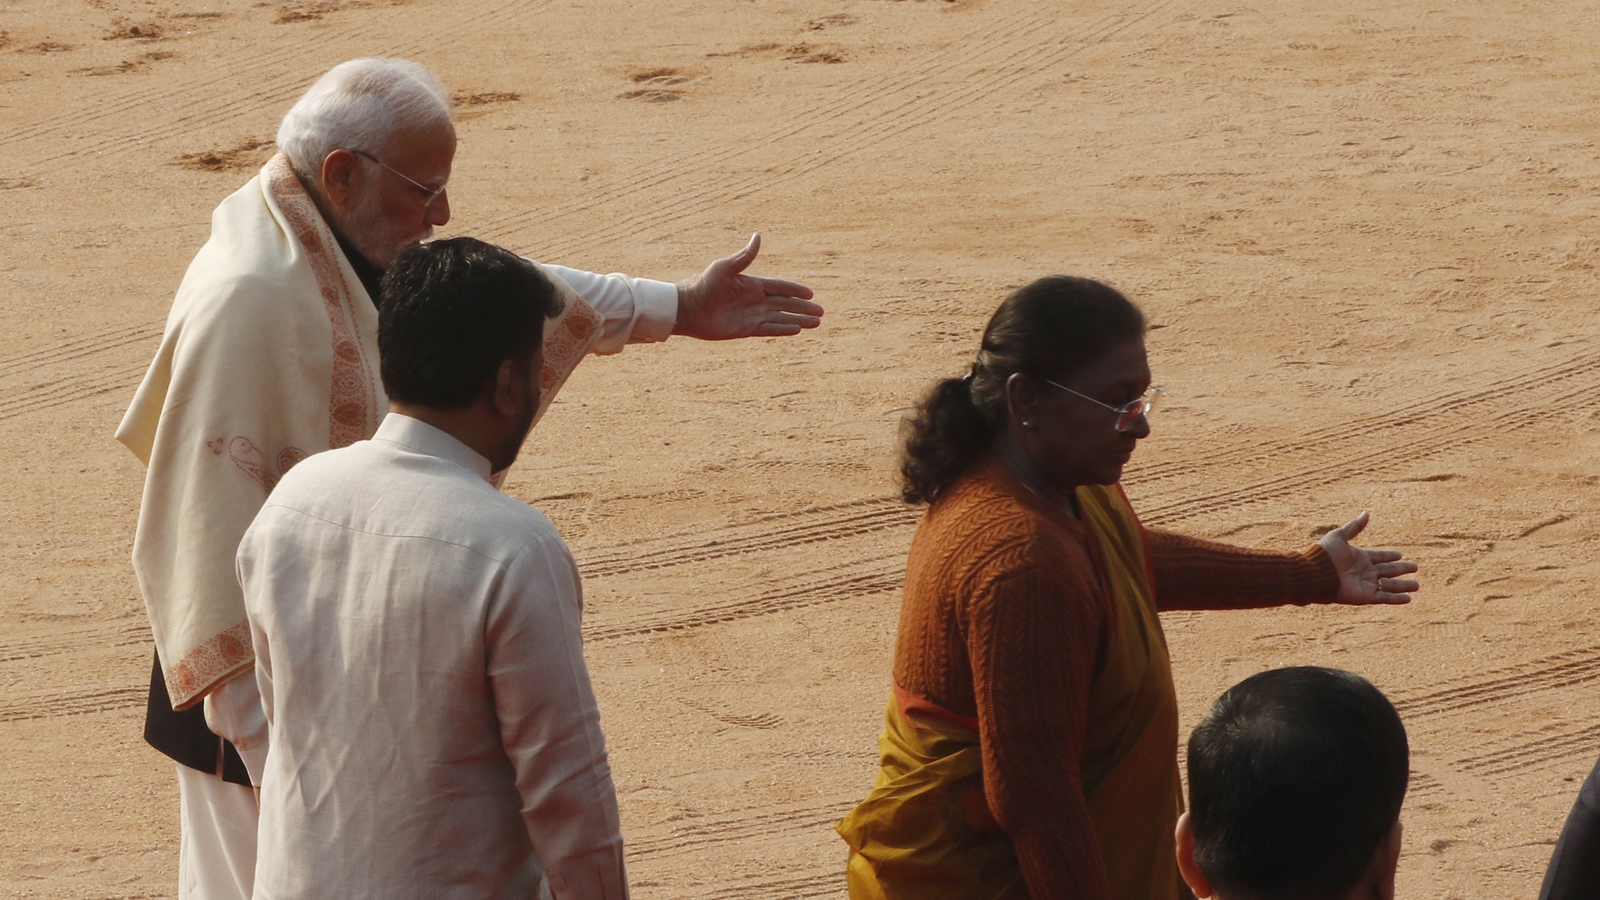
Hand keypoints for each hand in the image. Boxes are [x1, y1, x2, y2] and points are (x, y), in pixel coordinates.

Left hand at [673, 234, 822, 338]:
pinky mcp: (745, 330)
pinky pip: (769, 330)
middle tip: (821, 312)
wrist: (688, 309)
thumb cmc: (704, 285)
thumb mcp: (725, 268)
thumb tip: (758, 236)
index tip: (811, 294)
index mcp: (753, 284)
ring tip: (816, 323)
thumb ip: (744, 256)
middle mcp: (755, 300)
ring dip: (798, 320)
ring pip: (781, 318)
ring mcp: (752, 316)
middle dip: (803, 308)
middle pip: (785, 304)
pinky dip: (783, 330)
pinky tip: (797, 330)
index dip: (796, 290)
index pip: (780, 287)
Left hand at [1318, 512, 1418, 604]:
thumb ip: (1355, 527)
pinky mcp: (1366, 596)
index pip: (1380, 556)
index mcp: (1360, 557)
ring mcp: (1366, 584)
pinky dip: (1397, 598)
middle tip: (1415, 567)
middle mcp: (1365, 571)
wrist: (1316, 574)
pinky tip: (1408, 598)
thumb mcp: (1340, 536)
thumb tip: (1366, 513)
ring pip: (1390, 585)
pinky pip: (1385, 598)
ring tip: (1417, 585)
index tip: (1400, 555)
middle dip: (1402, 569)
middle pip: (1388, 570)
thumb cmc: (1325, 554)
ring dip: (1404, 585)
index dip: (1390, 555)